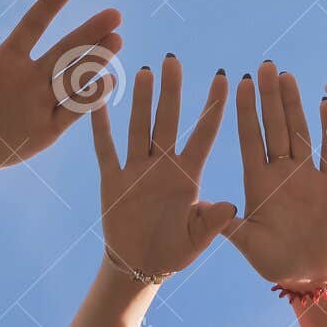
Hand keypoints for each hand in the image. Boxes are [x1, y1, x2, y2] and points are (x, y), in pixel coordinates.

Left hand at [0, 0, 121, 175]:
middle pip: (65, 49)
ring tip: (116, 40)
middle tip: (114, 15)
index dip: (50, 4)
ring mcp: (44, 100)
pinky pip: (75, 110)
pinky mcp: (51, 128)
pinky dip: (92, 97)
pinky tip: (109, 81)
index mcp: (7, 59)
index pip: (33, 26)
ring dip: (96, 59)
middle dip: (90, 31)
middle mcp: (32, 75)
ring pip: (76, 76)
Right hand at [91, 57, 234, 277]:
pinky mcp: (113, 181)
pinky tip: (97, 101)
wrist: (140, 266)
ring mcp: (137, 170)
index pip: (204, 133)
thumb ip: (211, 222)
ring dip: (141, 101)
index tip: (225, 76)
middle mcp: (164, 165)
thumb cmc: (175, 251)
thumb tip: (229, 207)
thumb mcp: (197, 239)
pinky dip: (100, 126)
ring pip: (139, 128)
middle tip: (173, 60)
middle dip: (171, 91)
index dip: (214, 106)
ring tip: (144, 71)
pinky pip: (106, 149)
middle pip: (168, 120)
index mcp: (189, 175)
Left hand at [224, 62, 326, 287]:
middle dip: (270, 97)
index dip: (246, 111)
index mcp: (257, 182)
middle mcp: (281, 172)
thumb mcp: (248, 244)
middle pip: (275, 127)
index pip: (250, 138)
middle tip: (265, 65)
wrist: (308, 275)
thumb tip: (207, 204)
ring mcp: (307, 175)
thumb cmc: (274, 262)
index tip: (240, 82)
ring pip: (300, 131)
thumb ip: (229, 226)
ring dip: (295, 104)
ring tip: (288, 76)